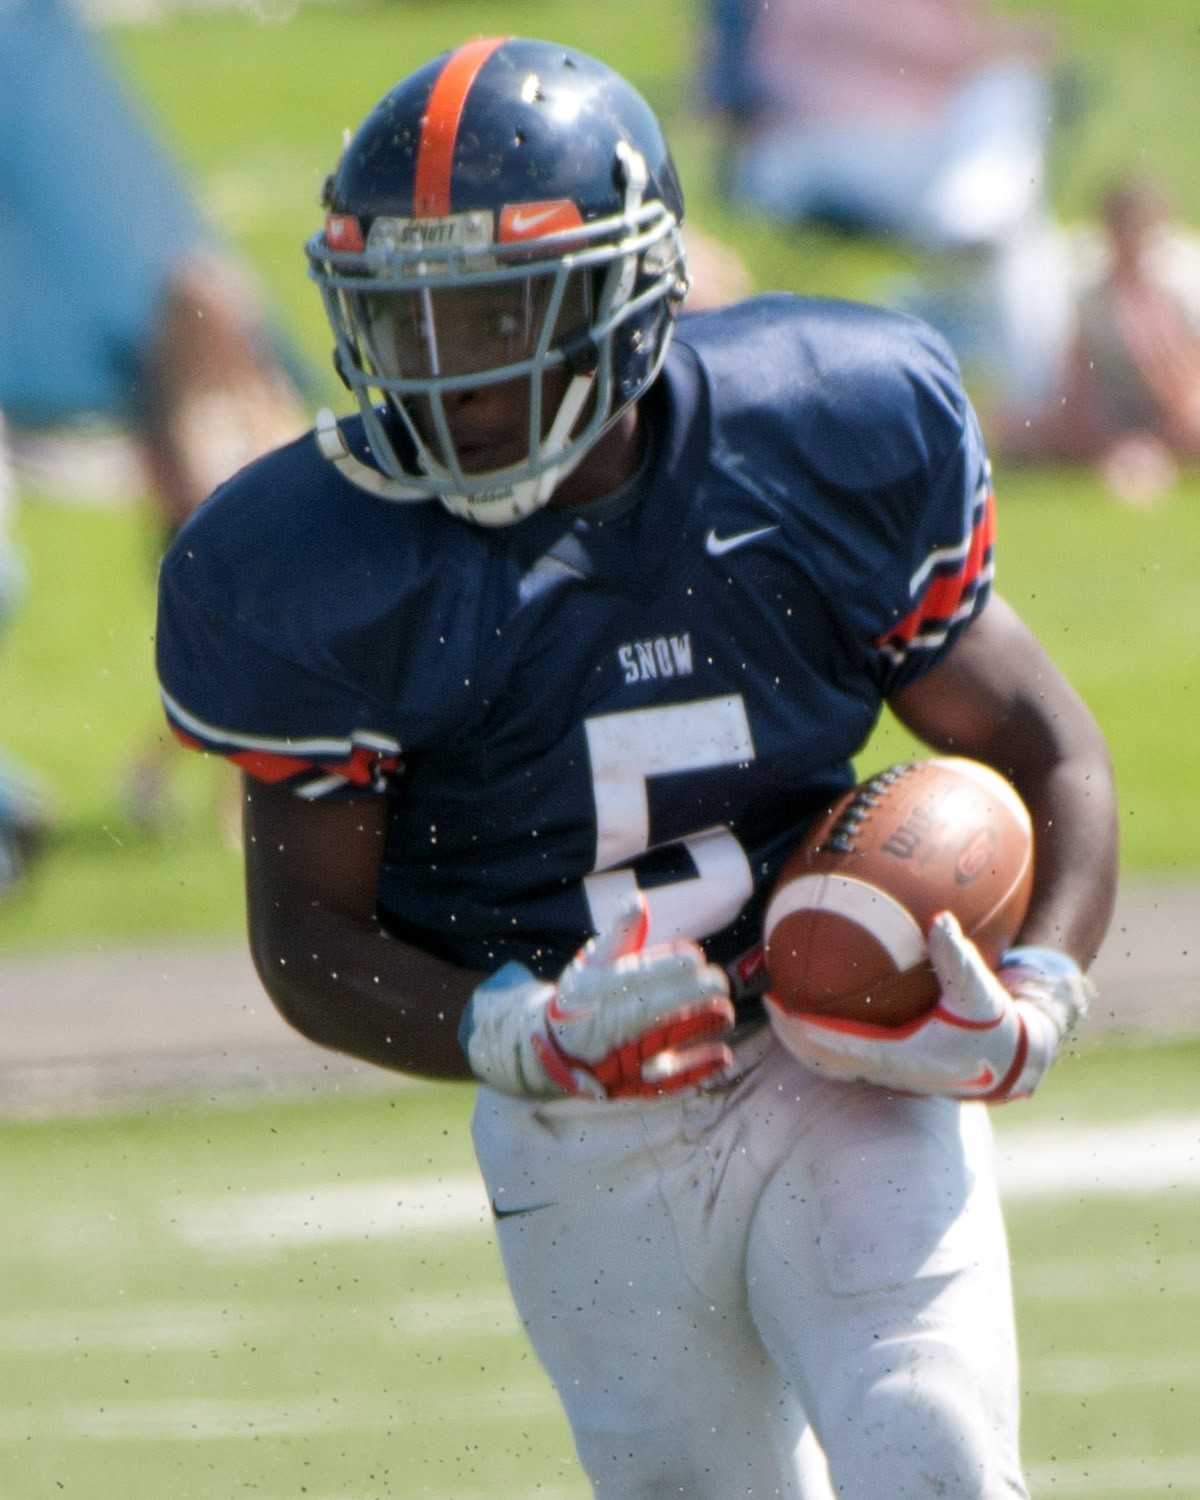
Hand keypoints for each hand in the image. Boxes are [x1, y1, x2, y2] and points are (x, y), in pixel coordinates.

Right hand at [460, 898, 735, 1098]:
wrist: (552, 1052)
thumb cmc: (579, 1000)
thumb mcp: (591, 964)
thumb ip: (619, 935)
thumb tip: (638, 901)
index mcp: (599, 989)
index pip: (643, 973)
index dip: (677, 964)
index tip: (696, 958)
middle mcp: (609, 1022)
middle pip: (660, 1005)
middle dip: (698, 992)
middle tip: (719, 982)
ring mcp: (621, 1055)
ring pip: (667, 1039)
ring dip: (702, 1024)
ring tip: (725, 1013)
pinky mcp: (634, 1084)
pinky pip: (669, 1079)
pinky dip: (698, 1068)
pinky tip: (722, 1054)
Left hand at [765, 911, 1093, 1101]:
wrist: (1013, 1061)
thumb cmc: (995, 1024)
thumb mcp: (980, 991)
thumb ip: (958, 957)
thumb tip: (939, 919)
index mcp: (900, 1056)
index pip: (836, 1046)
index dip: (801, 1028)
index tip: (778, 1002)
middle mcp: (887, 1071)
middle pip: (821, 1058)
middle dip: (789, 1032)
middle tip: (767, 999)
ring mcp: (886, 1073)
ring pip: (830, 1060)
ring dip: (802, 1036)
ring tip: (782, 1002)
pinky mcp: (892, 1067)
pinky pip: (846, 1052)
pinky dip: (826, 1033)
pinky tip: (822, 1001)